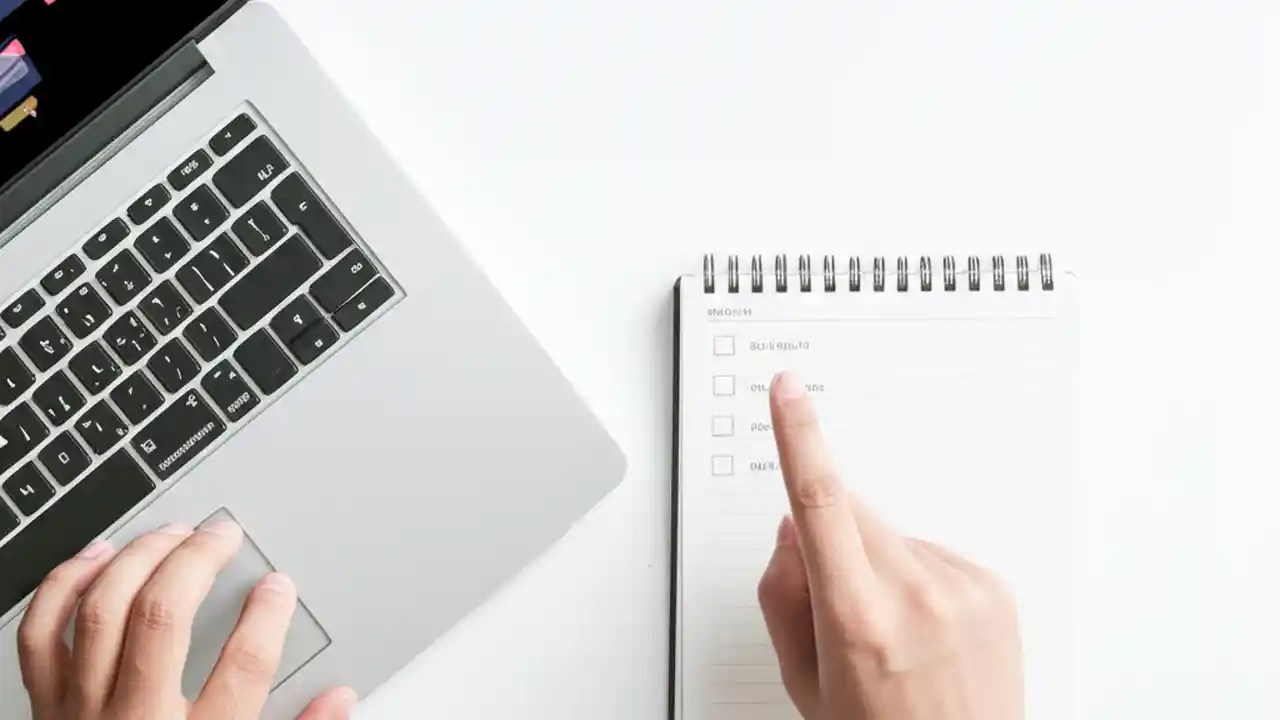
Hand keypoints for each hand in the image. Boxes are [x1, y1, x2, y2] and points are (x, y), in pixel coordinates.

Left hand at [18, 520, 356, 719]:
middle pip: (161, 616)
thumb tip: (339, 698)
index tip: (277, 585)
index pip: (241, 667)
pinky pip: (44, 634)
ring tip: (172, 533)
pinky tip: (98, 557)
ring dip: (138, 558)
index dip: (267, 615)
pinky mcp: (47, 707)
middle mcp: (134, 719)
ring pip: (102, 610)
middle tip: (223, 534)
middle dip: (197, 560)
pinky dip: (66, 584)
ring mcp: (82, 710)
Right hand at [758, 372, 1023, 719]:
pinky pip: (934, 554)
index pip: (819, 502)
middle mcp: (916, 595)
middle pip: (852, 516)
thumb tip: (793, 531)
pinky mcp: (994, 588)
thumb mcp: (805, 681)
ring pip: (892, 535)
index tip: (787, 393)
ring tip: (893, 634)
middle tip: (841, 605)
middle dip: (833, 539)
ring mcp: (962, 589)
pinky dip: (919, 579)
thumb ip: (784, 597)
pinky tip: (925, 632)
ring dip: (879, 564)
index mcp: (857, 619)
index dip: (798, 437)